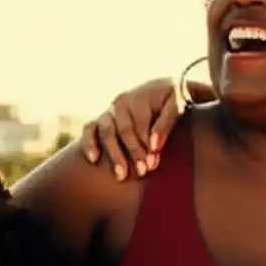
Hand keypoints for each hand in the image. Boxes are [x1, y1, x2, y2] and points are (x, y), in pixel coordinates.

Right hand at [81, 77, 215, 180]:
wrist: (160, 89)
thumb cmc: (171, 99)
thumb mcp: (176, 105)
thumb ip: (166, 124)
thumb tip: (154, 145)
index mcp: (139, 98)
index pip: (142, 125)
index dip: (147, 146)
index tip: (153, 165)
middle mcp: (121, 103)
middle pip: (124, 130)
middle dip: (133, 153)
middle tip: (142, 173)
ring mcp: (110, 111)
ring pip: (107, 131)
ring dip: (114, 154)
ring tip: (121, 175)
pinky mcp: (102, 119)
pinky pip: (90, 129)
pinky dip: (89, 143)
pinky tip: (94, 159)